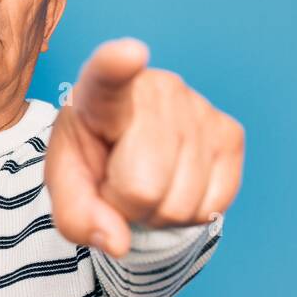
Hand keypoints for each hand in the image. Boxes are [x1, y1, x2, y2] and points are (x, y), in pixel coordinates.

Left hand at [45, 38, 244, 256]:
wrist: (129, 154)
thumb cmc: (91, 161)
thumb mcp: (66, 187)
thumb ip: (76, 216)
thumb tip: (118, 243)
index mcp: (101, 94)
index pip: (108, 77)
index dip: (117, 66)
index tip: (129, 54)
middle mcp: (156, 90)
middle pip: (143, 188)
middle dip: (126, 206)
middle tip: (118, 184)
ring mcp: (199, 107)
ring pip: (179, 205)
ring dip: (157, 212)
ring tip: (145, 183)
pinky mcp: (230, 133)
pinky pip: (213, 206)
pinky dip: (189, 214)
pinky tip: (175, 184)